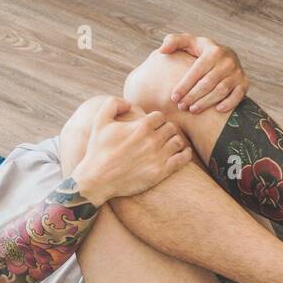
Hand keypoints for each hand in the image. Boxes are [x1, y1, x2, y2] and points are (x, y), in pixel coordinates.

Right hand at [74, 98, 191, 202]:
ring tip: (170, 144)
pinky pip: (183, 159)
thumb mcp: (100, 121)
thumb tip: (129, 103)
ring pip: (178, 141)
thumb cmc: (97, 150)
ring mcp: (158, 156)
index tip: (153, 127)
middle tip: (163, 136)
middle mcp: (152, 139)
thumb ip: (113, 103)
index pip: (160, 117)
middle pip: (171, 128)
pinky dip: (186, 153)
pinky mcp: (161, 172)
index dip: (156, 121)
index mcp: (141, 125)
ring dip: (175, 141)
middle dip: (166, 130)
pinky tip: (183, 153)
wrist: (98, 180)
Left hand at [158, 33, 247, 112]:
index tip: (174, 97)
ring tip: (192, 110)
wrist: (226, 57)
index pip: (196, 71)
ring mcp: (237, 72)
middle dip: (192, 96)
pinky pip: (237, 96)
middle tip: (181, 106)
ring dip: (206, 102)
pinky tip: (217, 110)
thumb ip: (173, 41)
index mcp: (213, 51)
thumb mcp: (188, 43)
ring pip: (220, 91)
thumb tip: (162, 51)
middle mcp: (227, 61)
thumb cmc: (201, 52)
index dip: (184, 85)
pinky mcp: (244, 83)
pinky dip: (228, 104)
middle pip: (207, 83)